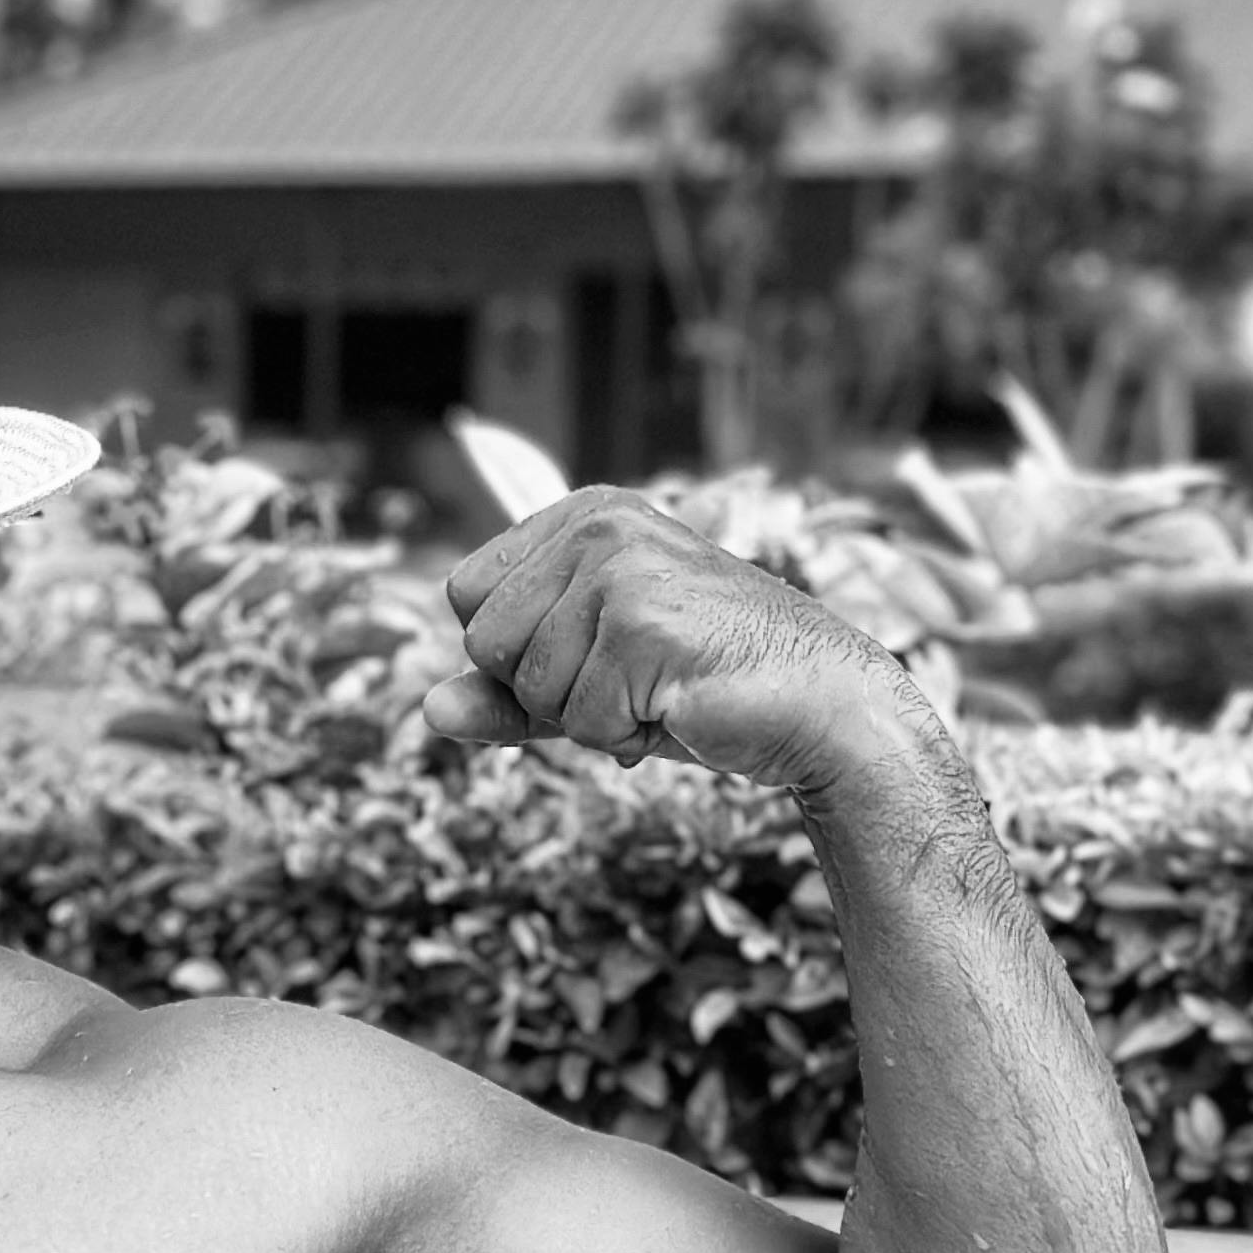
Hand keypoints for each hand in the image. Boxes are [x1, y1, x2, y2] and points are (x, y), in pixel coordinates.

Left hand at [421, 490, 915, 793]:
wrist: (824, 707)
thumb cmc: (704, 688)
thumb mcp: (586, 685)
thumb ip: (504, 694)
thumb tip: (428, 711)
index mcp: (582, 517)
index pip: (465, 596)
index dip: (512, 653)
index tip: (590, 653)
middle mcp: (598, 527)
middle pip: (482, 642)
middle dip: (545, 689)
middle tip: (632, 678)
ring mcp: (621, 569)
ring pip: (527, 686)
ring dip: (590, 715)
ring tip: (663, 688)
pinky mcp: (643, 623)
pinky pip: (578, 718)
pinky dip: (625, 735)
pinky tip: (682, 704)